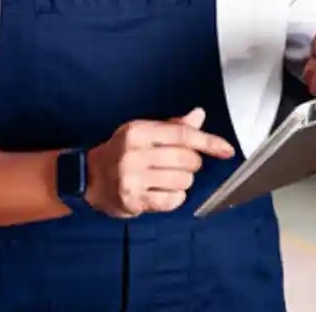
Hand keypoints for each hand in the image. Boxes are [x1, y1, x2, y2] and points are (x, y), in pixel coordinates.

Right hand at [84, 108, 234, 217]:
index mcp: (138, 132)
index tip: (226, 149)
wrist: (88, 178)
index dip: (208, 142)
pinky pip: (171, 200)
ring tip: (168, 178)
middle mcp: (134, 154)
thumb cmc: (120, 152)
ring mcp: (132, 178)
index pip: (182, 134)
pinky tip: (165, 191)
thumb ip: (173, 126)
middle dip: (192, 163)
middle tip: (181, 163)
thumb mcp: (142, 132)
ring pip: (182, 181)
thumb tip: (199, 115)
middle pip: (186, 159)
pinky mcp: (133, 200)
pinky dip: (175, 197)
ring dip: (183, 181)